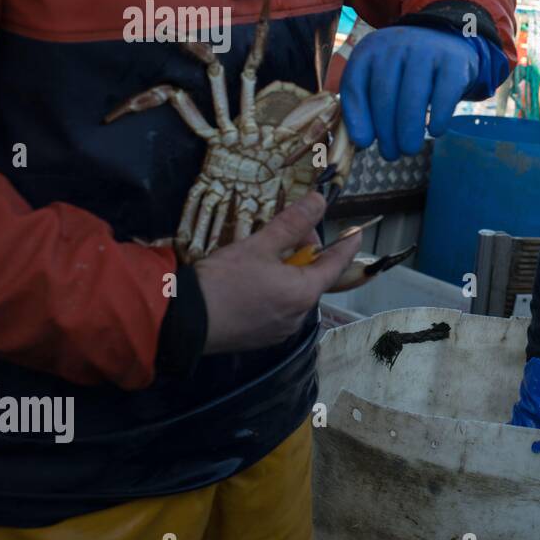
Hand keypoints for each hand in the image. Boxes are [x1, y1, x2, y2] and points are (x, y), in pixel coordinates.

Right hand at [196, 192, 360, 353]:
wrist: (183, 323)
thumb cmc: (224, 281)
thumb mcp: (259, 245)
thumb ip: (292, 223)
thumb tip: (319, 200)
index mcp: (305, 293)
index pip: (337, 264)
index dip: (347, 245)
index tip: (356, 233)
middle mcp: (299, 316)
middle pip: (313, 277)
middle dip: (305, 253)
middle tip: (287, 232)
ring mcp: (280, 330)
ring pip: (294, 293)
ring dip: (288, 272)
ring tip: (264, 254)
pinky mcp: (261, 338)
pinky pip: (278, 308)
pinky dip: (275, 290)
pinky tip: (252, 280)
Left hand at [340, 26, 478, 160]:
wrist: (446, 43)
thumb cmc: (406, 71)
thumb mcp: (379, 77)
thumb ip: (365, 104)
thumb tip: (361, 141)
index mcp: (369, 50)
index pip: (355, 85)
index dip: (357, 118)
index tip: (365, 143)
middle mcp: (395, 45)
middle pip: (384, 95)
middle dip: (386, 131)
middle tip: (391, 154)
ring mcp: (426, 50)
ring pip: (413, 97)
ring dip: (409, 130)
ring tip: (409, 149)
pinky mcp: (453, 61)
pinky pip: (443, 95)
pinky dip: (438, 118)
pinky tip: (435, 131)